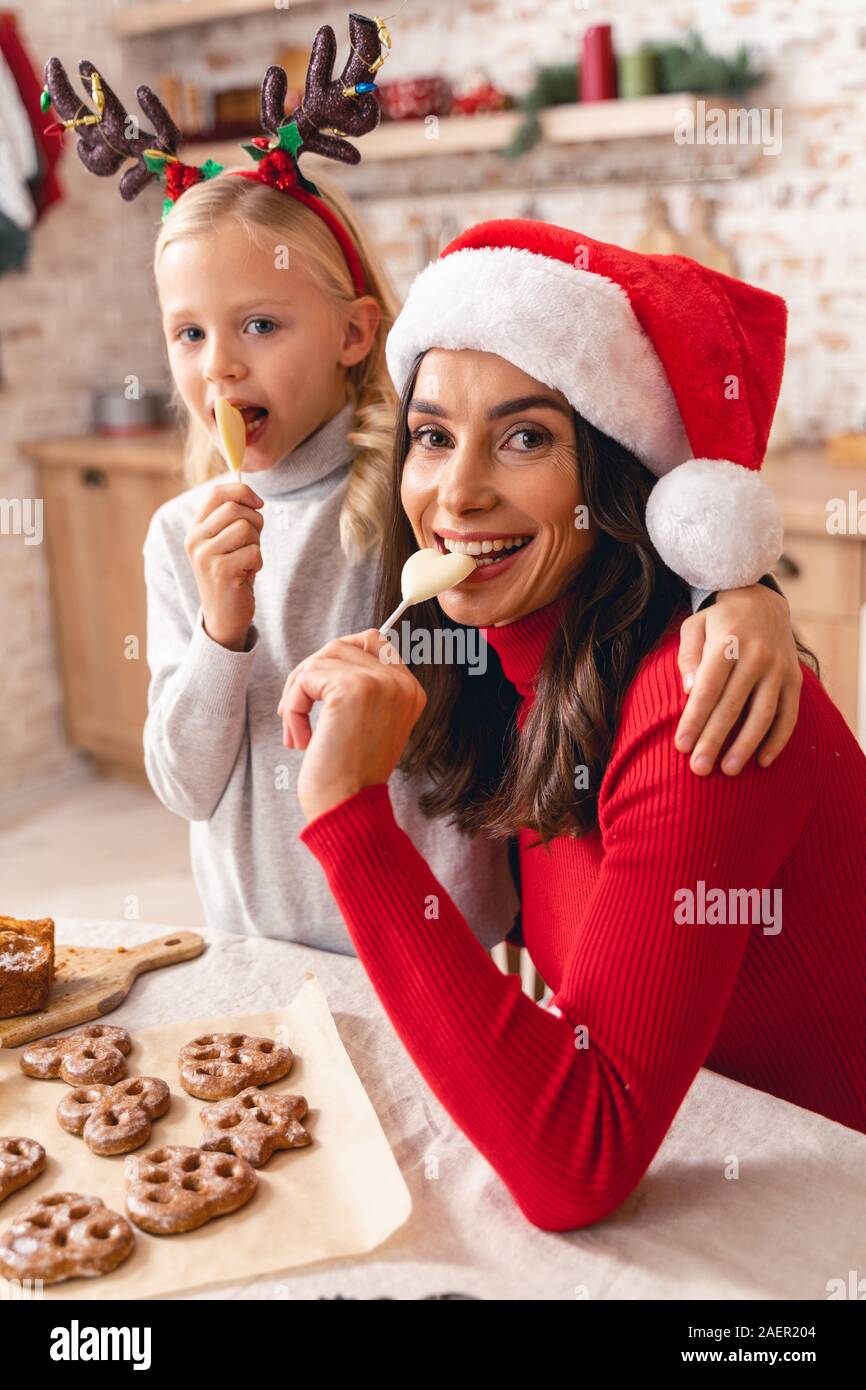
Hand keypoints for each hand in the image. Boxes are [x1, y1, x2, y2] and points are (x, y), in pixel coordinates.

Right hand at [184, 481, 263, 650]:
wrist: (224, 614)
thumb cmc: (232, 573)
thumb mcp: (227, 541)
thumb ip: (232, 518)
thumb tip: (253, 497)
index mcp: (195, 528)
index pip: (216, 493)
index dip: (242, 491)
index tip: (259, 503)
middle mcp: (195, 540)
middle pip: (235, 509)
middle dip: (255, 521)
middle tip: (253, 542)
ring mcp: (205, 556)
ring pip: (246, 529)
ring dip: (256, 544)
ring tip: (247, 560)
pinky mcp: (221, 571)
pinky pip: (253, 552)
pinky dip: (258, 562)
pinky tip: (247, 574)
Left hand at [278, 629, 427, 822]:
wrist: (348, 809)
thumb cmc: (349, 775)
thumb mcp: (366, 724)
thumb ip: (360, 689)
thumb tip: (323, 658)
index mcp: (410, 690)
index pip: (373, 641)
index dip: (336, 662)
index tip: (316, 696)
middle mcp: (401, 683)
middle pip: (342, 645)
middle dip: (310, 674)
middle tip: (296, 711)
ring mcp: (379, 683)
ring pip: (320, 660)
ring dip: (297, 694)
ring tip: (298, 731)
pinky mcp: (352, 689)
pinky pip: (306, 679)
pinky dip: (293, 707)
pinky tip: (300, 739)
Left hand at [675, 585, 802, 775]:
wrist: (761, 602)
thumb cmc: (718, 622)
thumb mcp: (694, 627)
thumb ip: (688, 657)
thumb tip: (688, 691)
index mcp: (728, 642)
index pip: (709, 688)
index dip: (695, 719)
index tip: (681, 746)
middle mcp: (757, 656)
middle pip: (733, 705)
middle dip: (715, 739)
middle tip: (699, 768)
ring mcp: (779, 668)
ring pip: (763, 714)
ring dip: (746, 745)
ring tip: (728, 770)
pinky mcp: (795, 679)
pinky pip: (789, 714)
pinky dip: (778, 739)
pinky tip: (763, 761)